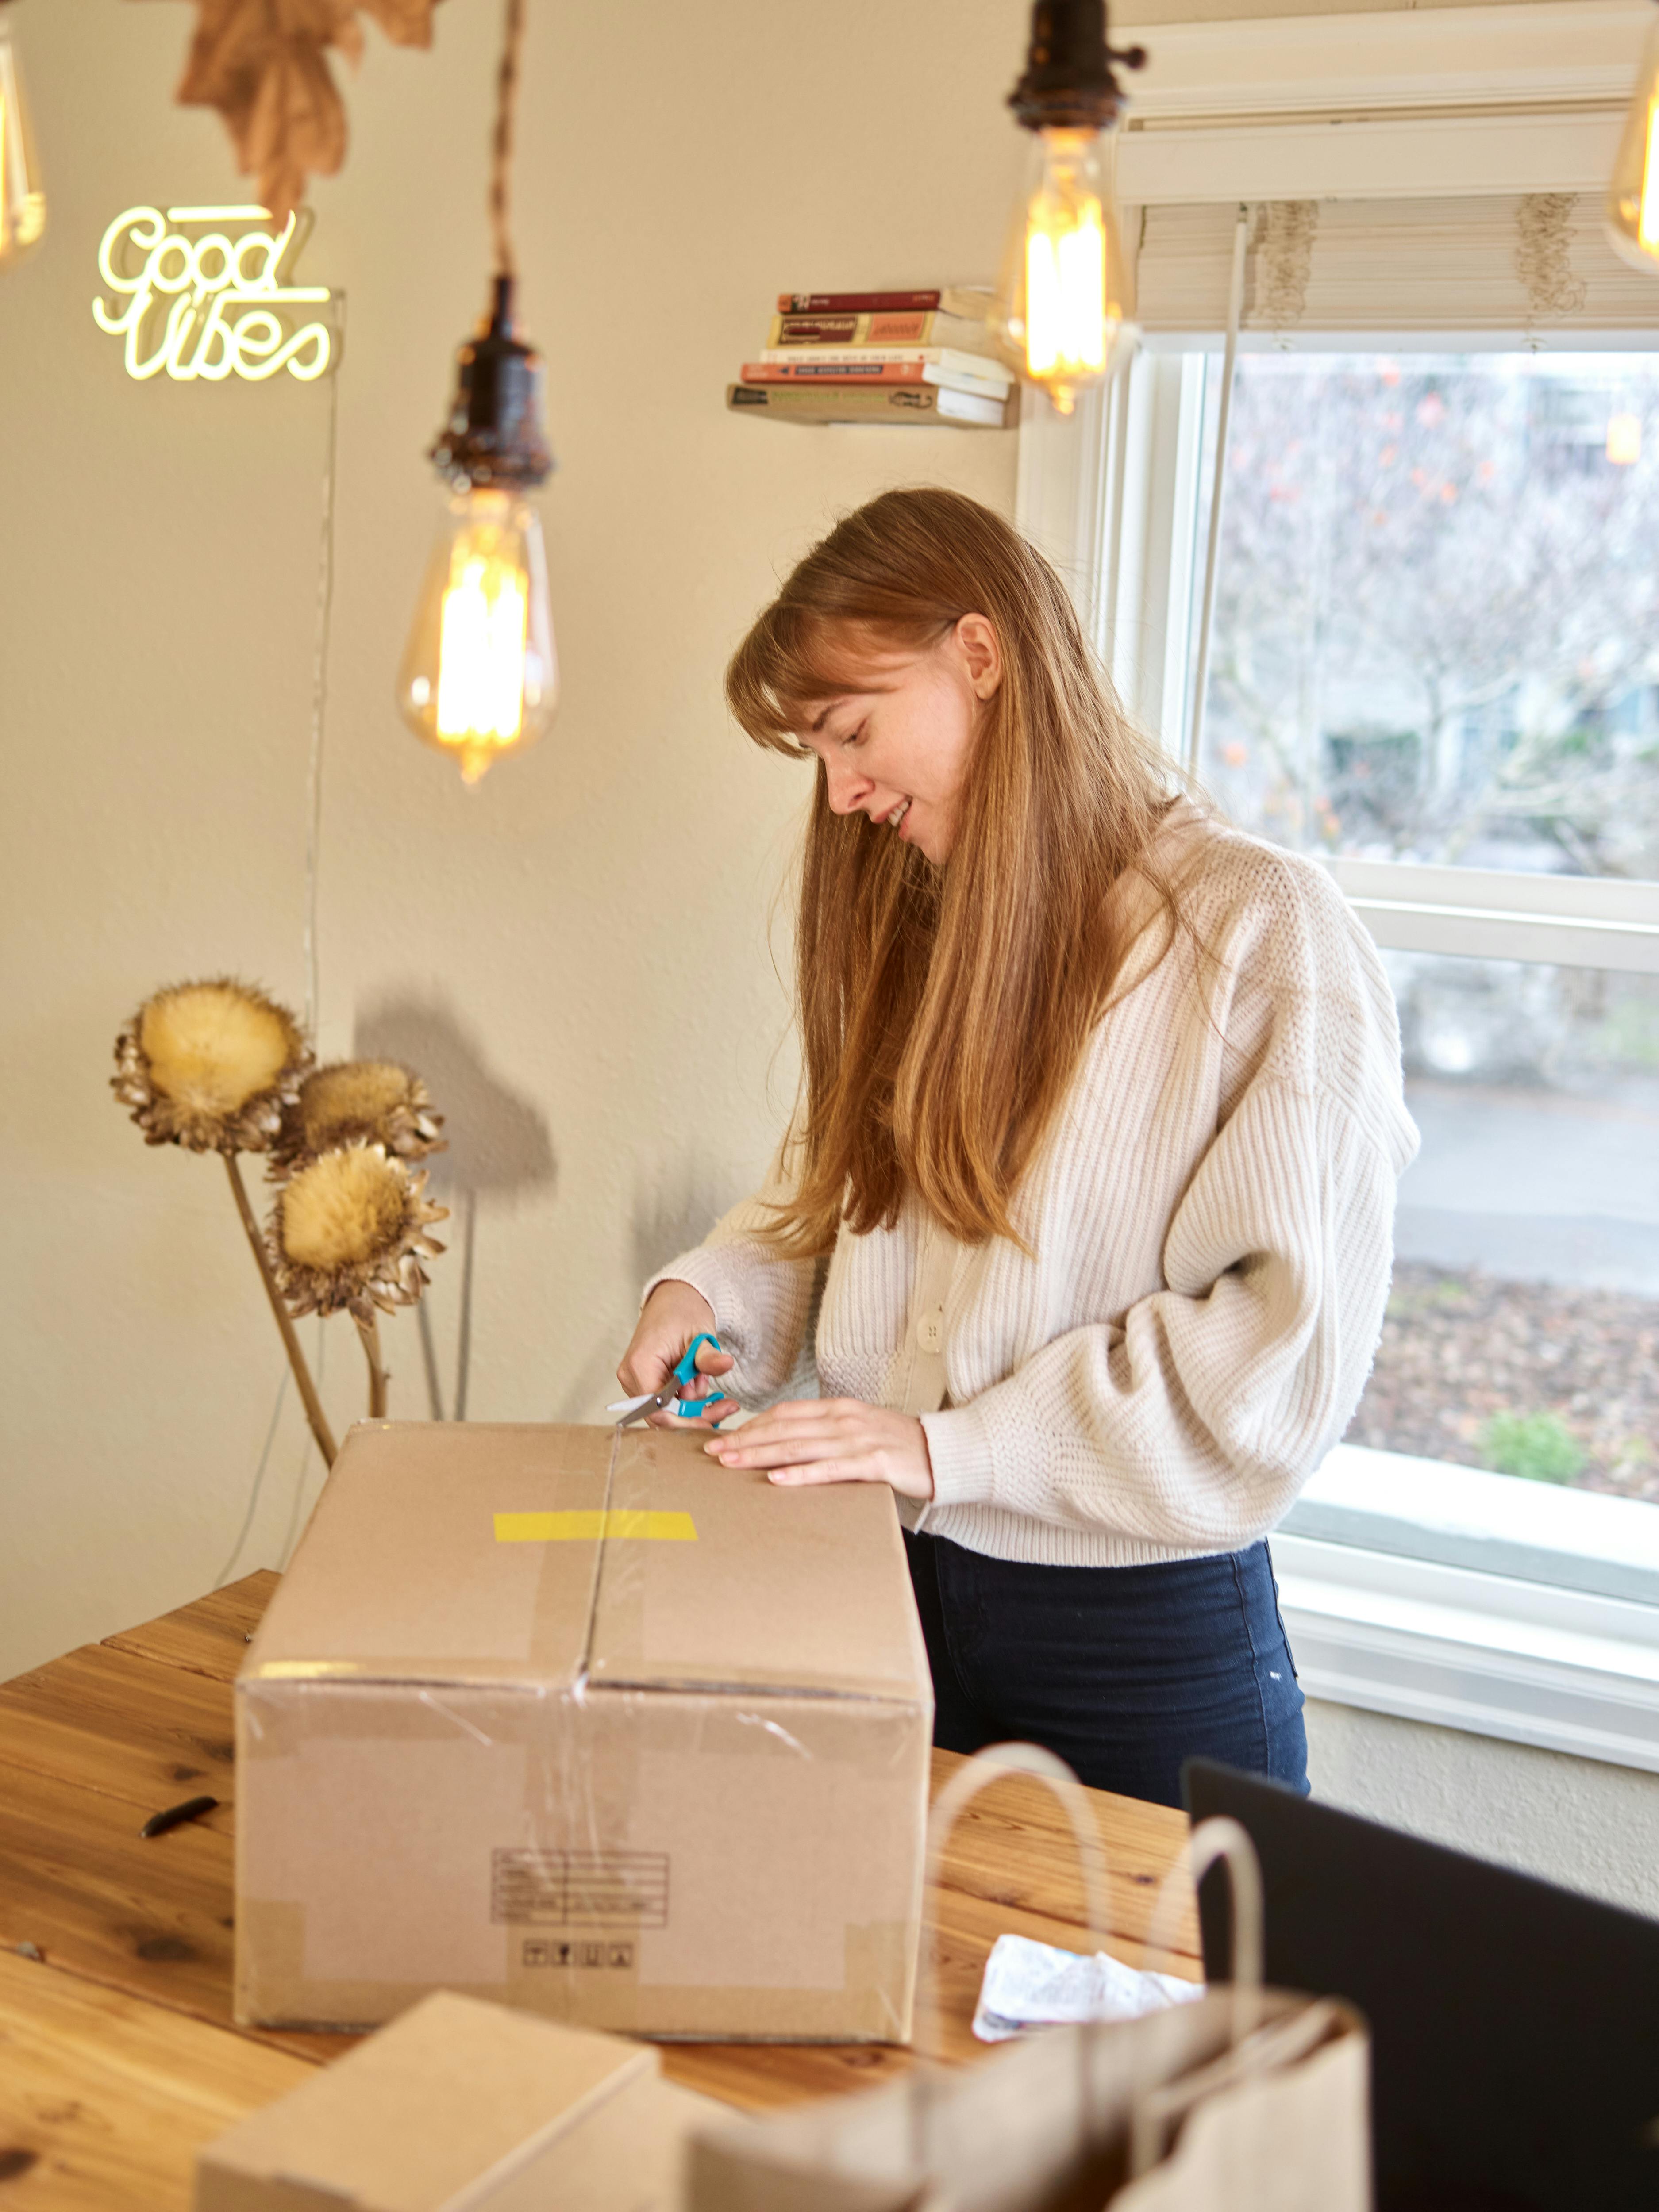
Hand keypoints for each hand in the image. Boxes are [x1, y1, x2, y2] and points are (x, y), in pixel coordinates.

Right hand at [617, 1280, 737, 1427]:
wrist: (674, 1299)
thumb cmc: (683, 1312)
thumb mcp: (700, 1335)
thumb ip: (708, 1356)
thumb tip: (725, 1364)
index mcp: (640, 1365)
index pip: (659, 1410)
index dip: (686, 1421)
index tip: (712, 1421)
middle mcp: (631, 1376)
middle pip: (664, 1414)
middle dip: (695, 1411)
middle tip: (725, 1405)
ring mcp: (635, 1380)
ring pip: (668, 1409)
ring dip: (693, 1400)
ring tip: (704, 1374)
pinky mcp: (643, 1382)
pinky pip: (667, 1400)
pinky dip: (686, 1395)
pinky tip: (697, 1378)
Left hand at [704, 1397, 934, 1499]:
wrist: (944, 1451)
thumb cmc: (898, 1445)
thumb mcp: (858, 1430)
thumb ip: (827, 1433)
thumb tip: (790, 1443)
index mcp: (838, 1409)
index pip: (785, 1414)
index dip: (752, 1425)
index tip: (724, 1437)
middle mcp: (843, 1419)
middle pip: (784, 1430)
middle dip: (746, 1441)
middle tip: (714, 1453)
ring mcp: (858, 1440)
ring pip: (800, 1447)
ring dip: (762, 1456)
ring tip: (732, 1464)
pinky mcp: (874, 1462)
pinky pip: (831, 1469)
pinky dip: (801, 1474)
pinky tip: (777, 1480)